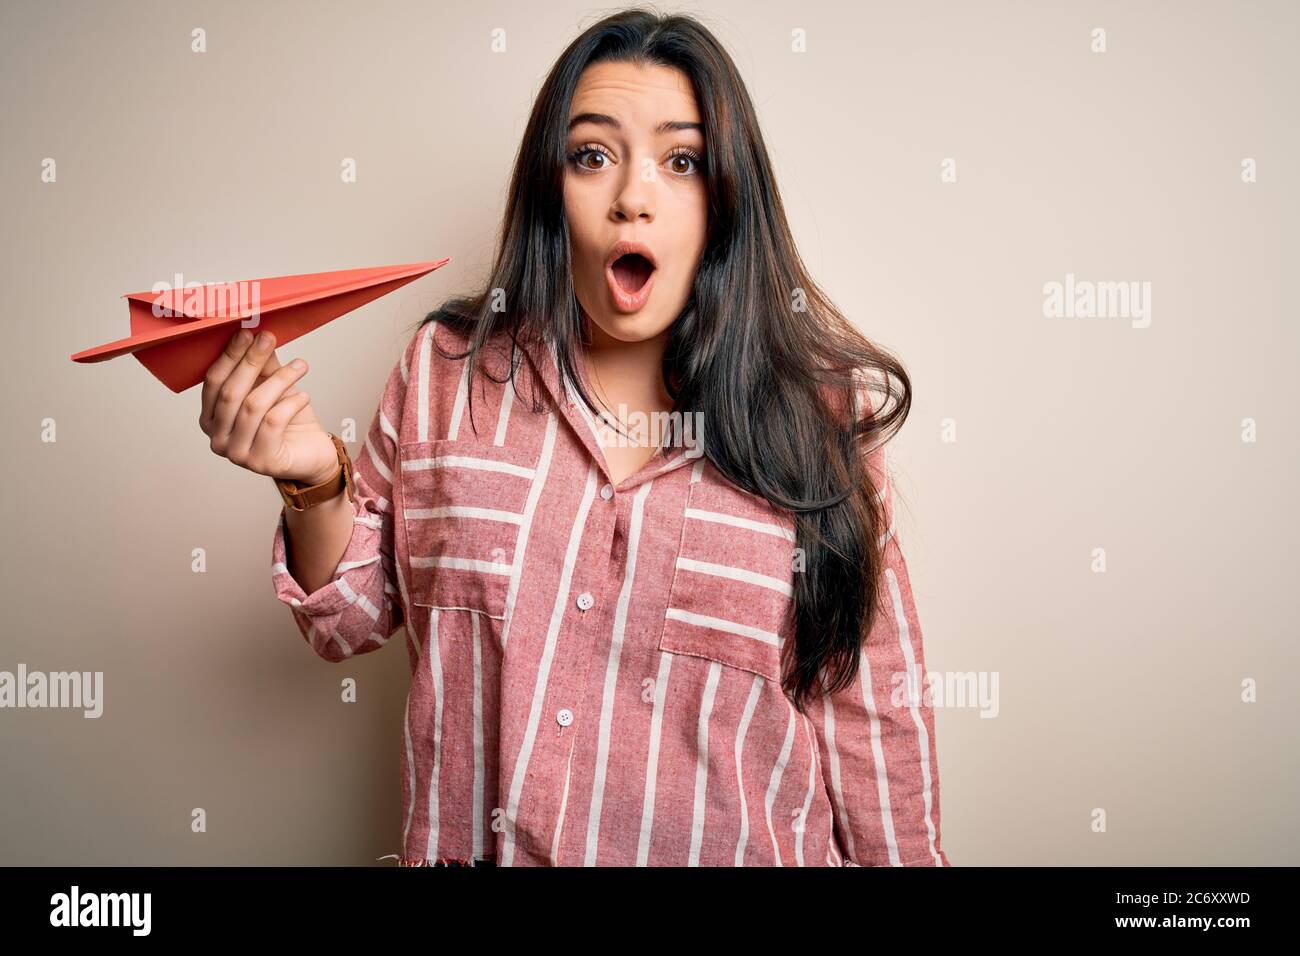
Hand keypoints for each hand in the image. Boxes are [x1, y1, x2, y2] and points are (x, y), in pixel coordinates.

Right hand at [199, 329, 336, 484]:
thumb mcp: (273, 387)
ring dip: (279, 380)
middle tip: (268, 339)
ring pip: (253, 406)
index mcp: (211, 418)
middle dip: (250, 362)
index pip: (214, 382)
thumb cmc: (289, 420)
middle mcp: (217, 438)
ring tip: (300, 365)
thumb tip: (257, 334)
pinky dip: (291, 404)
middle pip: (230, 393)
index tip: (247, 332)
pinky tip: (304, 395)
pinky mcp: (261, 462)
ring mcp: (236, 453)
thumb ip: (262, 366)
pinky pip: (273, 423)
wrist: (312, 454)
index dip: (230, 356)